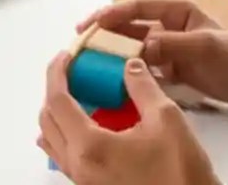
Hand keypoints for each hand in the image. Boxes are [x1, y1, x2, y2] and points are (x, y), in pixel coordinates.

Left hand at [39, 53, 216, 184]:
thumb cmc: (179, 171)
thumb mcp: (166, 118)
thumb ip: (142, 86)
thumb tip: (129, 65)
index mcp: (90, 146)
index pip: (58, 101)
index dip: (57, 73)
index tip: (66, 55)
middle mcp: (78, 165)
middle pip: (48, 120)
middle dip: (56, 90)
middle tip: (74, 71)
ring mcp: (82, 180)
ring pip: (53, 140)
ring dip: (60, 112)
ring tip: (81, 93)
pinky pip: (65, 156)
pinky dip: (67, 133)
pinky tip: (87, 123)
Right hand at [77, 0, 227, 104]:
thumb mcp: (204, 46)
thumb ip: (172, 44)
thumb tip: (141, 47)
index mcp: (176, 11)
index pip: (137, 7)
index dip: (112, 13)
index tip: (90, 24)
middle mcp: (168, 26)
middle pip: (130, 26)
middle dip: (105, 33)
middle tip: (79, 43)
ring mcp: (168, 47)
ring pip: (133, 47)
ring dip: (113, 53)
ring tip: (88, 62)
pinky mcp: (170, 68)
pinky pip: (143, 67)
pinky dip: (127, 72)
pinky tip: (110, 81)